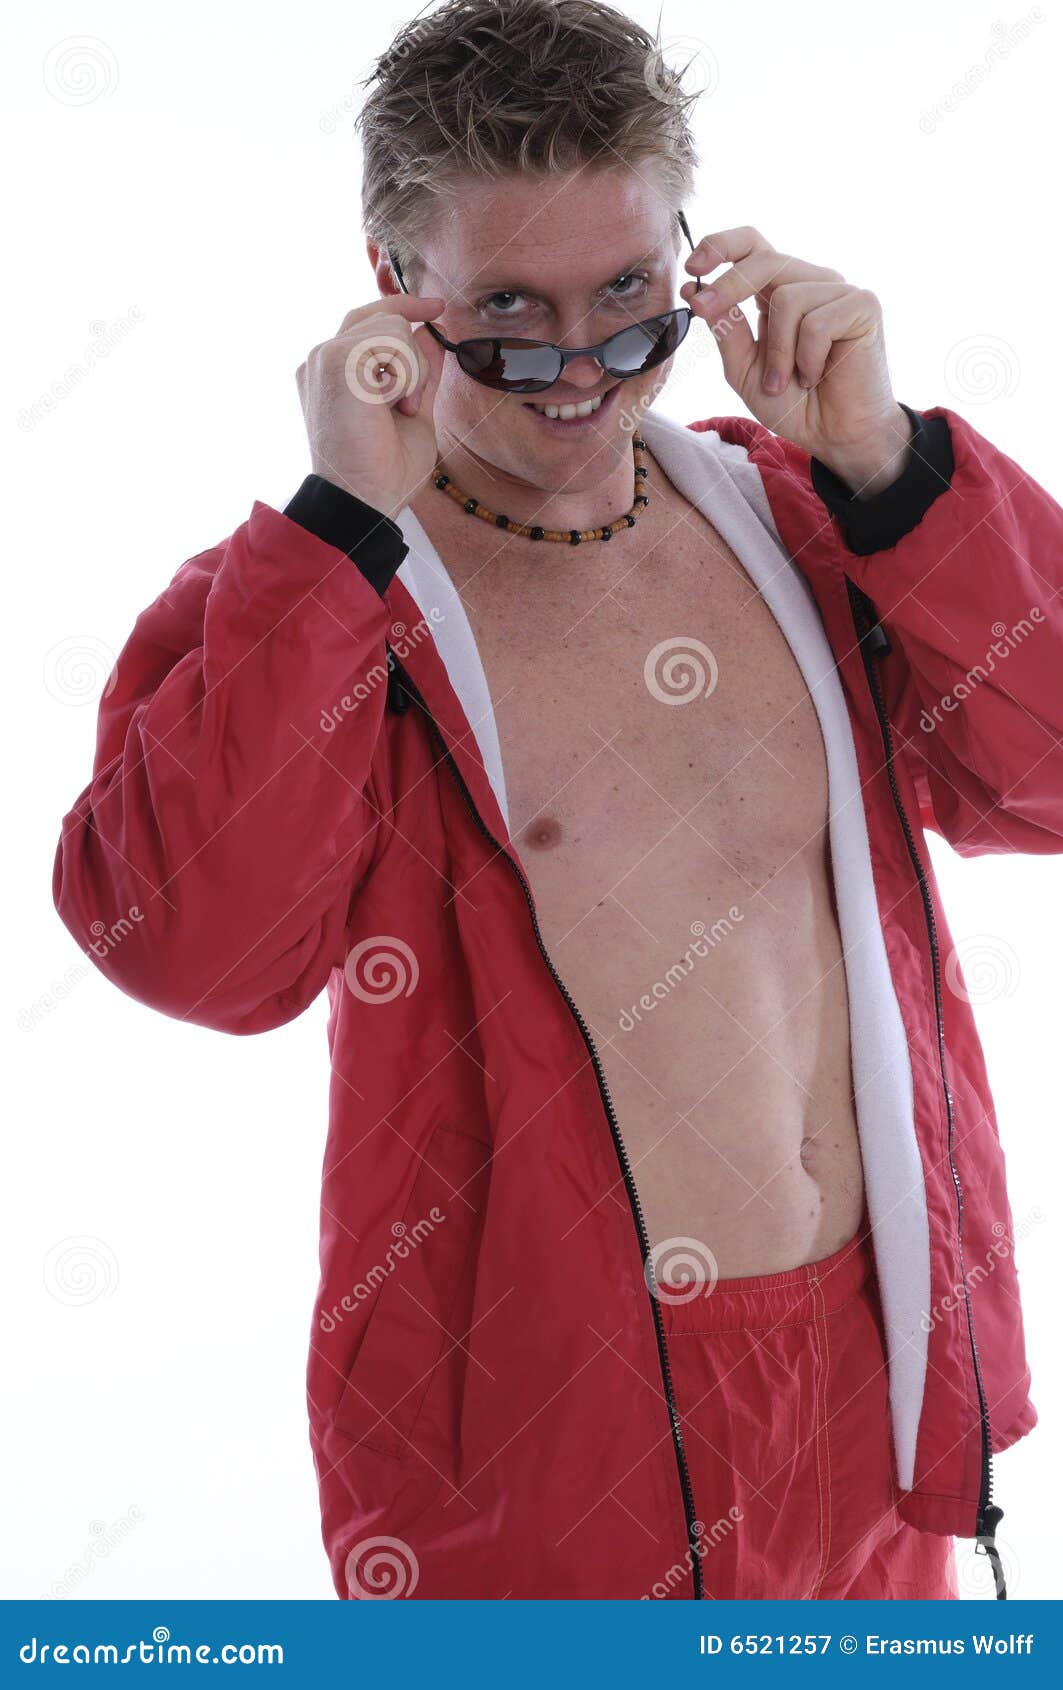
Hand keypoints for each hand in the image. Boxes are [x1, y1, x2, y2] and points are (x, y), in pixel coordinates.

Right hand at [295, 296, 446, 518]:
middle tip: (410, 404)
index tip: (437, 308)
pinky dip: (408, 373)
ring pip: (392, 324)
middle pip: (381, 315)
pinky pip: (394, 336)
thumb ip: (420, 372)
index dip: (403, 306)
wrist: (364, 501)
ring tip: (397, 411)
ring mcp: (325, 355)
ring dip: (412, 371)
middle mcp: (322, 359)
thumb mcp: (413, 412)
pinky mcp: (336, 357)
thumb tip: (433, 333)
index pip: (368, 319)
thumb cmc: (385, 472)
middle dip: (414, 354)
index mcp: (333, 372)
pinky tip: (391, 405)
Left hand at [679, 227, 912, 495]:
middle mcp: (811, 282)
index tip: (692, 265)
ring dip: (778, 351)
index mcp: (780, 290)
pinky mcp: (863, 307)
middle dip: (728, 286)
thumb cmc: (792, 403)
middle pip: (765, 260)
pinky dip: (807, 358)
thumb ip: (726, 329)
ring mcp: (839, 291)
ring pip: (788, 298)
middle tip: (703, 309)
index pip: (753, 246)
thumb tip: (695, 289)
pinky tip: (816, 376)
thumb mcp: (744, 368)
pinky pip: (817, 323)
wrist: (833, 437)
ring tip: (786, 380)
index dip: (721, 246)